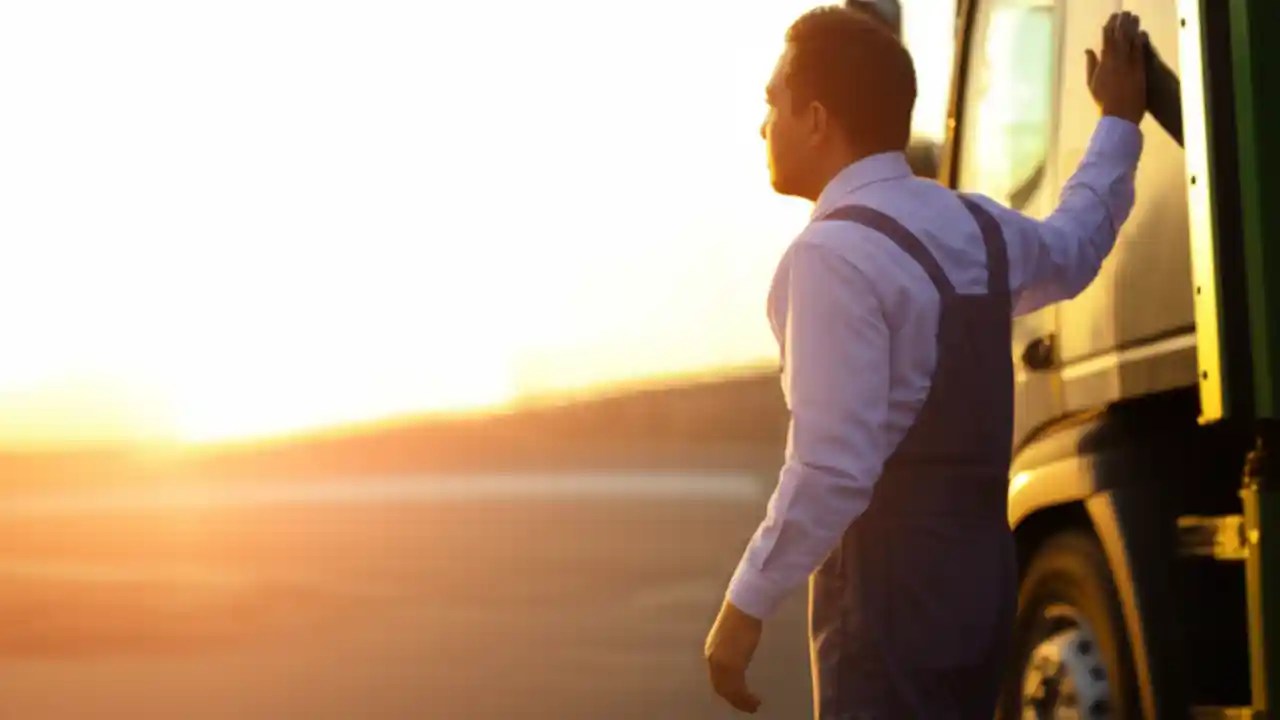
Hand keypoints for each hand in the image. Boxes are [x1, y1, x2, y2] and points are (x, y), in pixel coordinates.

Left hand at [704, 599, 762, 713]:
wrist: (743, 608)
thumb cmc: (742, 616)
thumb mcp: (734, 636)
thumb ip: (734, 648)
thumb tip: (741, 653)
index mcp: (712, 652)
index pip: (716, 677)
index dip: (726, 689)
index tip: (736, 696)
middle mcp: (713, 660)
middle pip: (721, 687)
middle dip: (733, 699)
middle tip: (746, 706)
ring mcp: (722, 664)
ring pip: (729, 691)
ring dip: (741, 702)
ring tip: (753, 707)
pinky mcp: (733, 665)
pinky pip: (738, 689)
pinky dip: (745, 699)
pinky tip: (755, 701)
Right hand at [1085, 11, 1147, 123]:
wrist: (1119, 115)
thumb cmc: (1104, 102)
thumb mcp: (1092, 83)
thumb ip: (1091, 64)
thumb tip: (1088, 49)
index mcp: (1103, 63)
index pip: (1106, 39)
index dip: (1109, 26)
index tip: (1112, 17)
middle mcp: (1115, 60)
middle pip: (1119, 36)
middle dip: (1121, 22)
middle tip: (1125, 13)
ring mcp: (1128, 64)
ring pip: (1130, 40)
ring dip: (1132, 27)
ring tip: (1134, 17)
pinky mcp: (1139, 68)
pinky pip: (1139, 50)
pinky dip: (1139, 39)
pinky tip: (1141, 32)